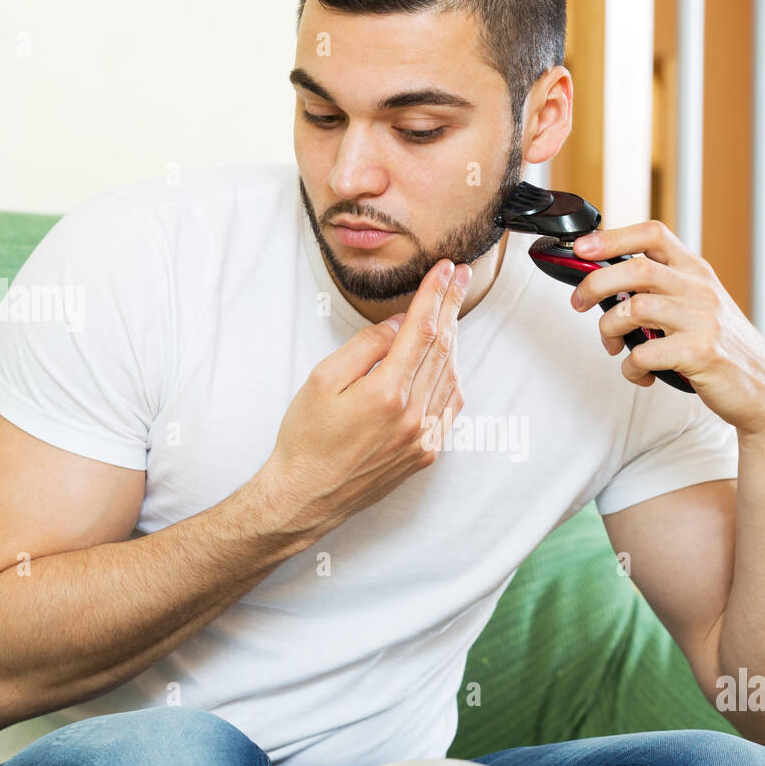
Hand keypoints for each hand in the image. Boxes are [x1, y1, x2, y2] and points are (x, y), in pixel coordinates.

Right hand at [257, 258, 469, 539]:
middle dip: (451, 307)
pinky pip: (449, 406)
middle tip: (458, 277)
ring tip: (449, 311)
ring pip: (450, 376)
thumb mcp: (322, 380)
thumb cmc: (306, 439)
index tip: (444, 269)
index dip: (435, 294)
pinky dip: (450, 376)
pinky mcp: (425, 452)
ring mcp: (424, 437)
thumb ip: (365, 346)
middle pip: (443, 348)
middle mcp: (413, 416)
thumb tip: (399, 324)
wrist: (307, 496)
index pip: (422, 330)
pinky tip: (445, 360)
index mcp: (387, 393)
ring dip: (452, 340)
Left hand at [569, 221, 764, 435]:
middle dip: (595, 284)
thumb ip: (664, 290)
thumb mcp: (699, 307)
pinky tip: (639, 373)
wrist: (764, 391)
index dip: (613, 237)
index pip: (653, 234)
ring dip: (609, 329)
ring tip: (611, 345)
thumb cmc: (723, 350)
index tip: (582, 248)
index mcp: (697, 272)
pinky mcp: (700, 354)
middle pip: (636, 268)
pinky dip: (630, 367)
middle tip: (579, 303)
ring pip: (634, 308)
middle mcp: (700, 290)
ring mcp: (702, 320)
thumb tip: (607, 285)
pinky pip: (643, 354)